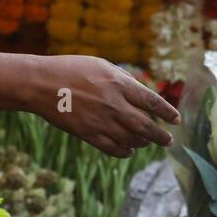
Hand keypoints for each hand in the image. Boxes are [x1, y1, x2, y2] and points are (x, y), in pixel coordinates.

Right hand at [35, 55, 180, 157]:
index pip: (152, 102)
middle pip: (146, 126)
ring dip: (144, 143)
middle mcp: (114, 104)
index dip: (167, 113)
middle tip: (168, 141)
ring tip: (148, 143)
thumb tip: (141, 93)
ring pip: (132, 140)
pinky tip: (129, 151)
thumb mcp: (102, 65)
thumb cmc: (71, 69)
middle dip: (161, 136)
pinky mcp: (88, 134)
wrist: (41, 84)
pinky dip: (124, 152)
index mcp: (120, 84)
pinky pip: (113, 149)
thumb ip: (124, 79)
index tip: (176, 120)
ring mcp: (101, 121)